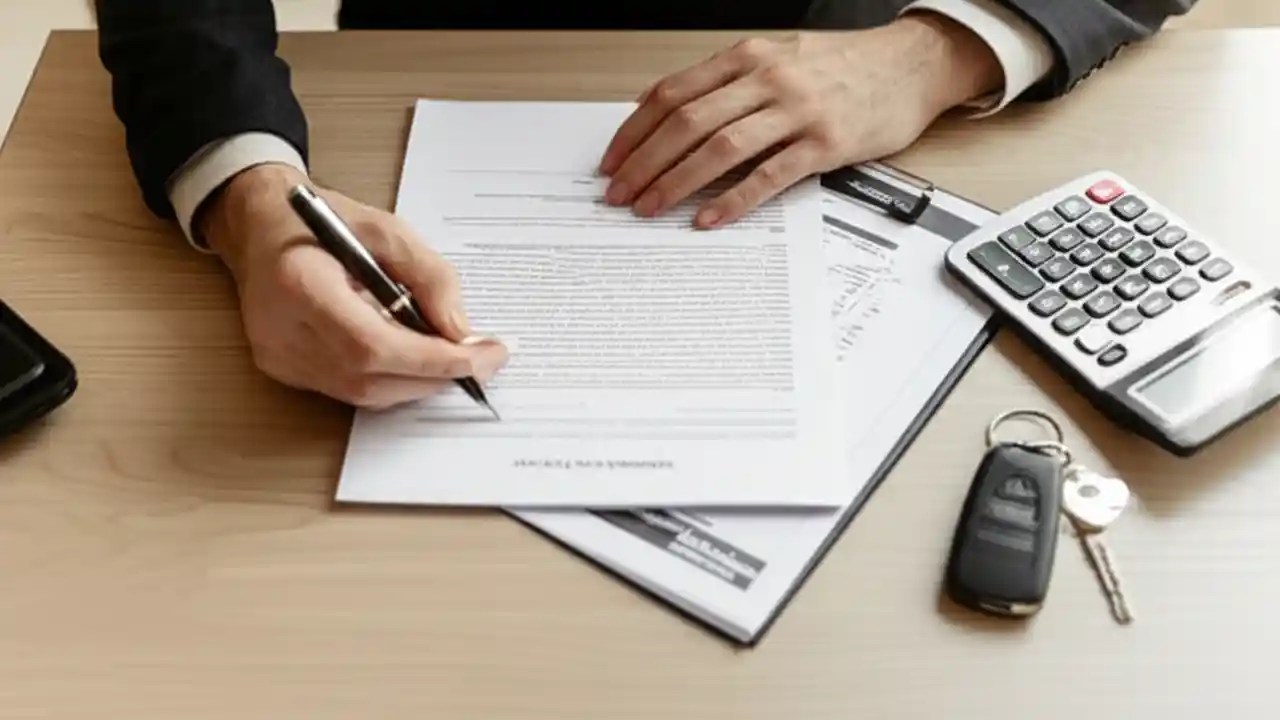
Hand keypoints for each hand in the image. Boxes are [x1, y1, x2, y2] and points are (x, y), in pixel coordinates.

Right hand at [201, 164, 507, 408]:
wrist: (258, 224)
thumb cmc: (319, 219)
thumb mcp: (384, 226)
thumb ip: (427, 274)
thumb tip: (459, 329)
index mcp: (300, 283)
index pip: (372, 345)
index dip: (432, 360)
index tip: (482, 355)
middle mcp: (281, 330)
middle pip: (370, 379)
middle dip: (435, 375)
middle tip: (483, 359)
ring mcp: (279, 356)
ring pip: (362, 394)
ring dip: (418, 383)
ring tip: (457, 360)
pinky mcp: (284, 369)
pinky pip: (348, 391)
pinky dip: (391, 381)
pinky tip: (417, 362)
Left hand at [599, 14, 1001, 227]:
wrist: (910, 65)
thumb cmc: (841, 67)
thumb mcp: (776, 57)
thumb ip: (723, 80)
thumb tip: (662, 106)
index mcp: (747, 57)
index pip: (673, 94)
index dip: (634, 131)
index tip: (612, 161)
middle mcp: (767, 79)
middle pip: (687, 122)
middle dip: (644, 162)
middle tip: (618, 194)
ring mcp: (796, 111)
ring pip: (719, 148)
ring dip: (676, 182)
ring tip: (651, 208)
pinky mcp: (825, 144)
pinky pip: (768, 176)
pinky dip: (733, 199)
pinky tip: (708, 218)